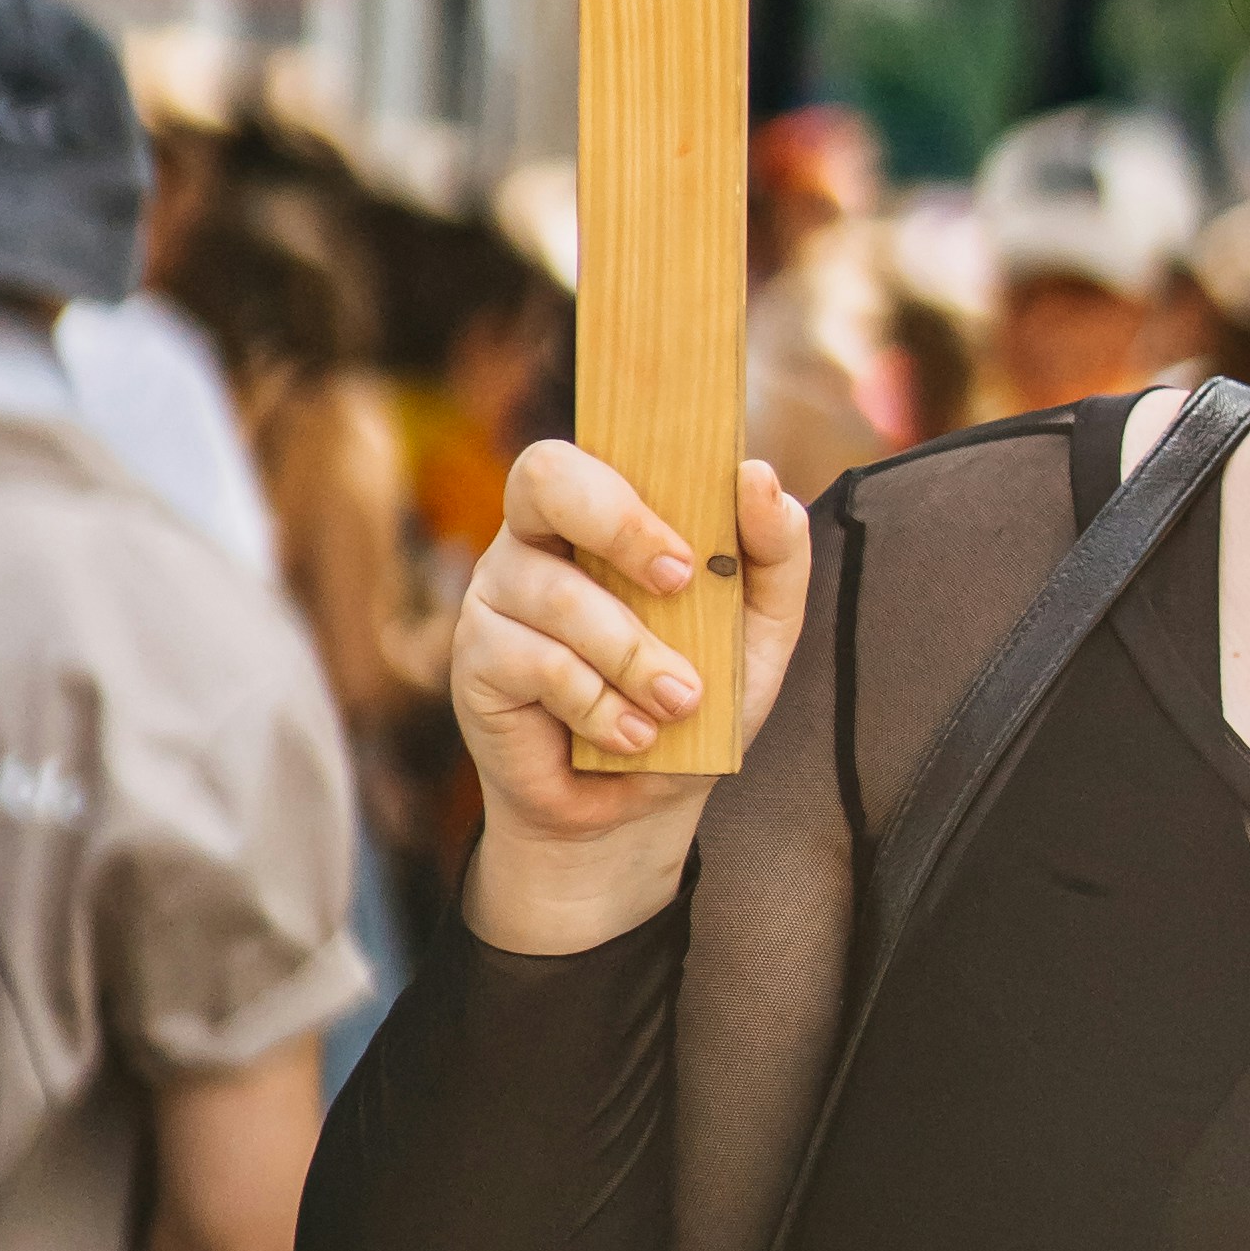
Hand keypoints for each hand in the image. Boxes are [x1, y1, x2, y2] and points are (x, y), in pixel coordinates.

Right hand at [456, 445, 810, 881]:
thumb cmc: (698, 698)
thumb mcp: (759, 628)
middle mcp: (536, 537)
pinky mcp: (476, 661)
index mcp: (600, 510)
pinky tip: (633, 734)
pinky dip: (600, 704)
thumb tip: (757, 473)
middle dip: (620, 526)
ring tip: (680, 702)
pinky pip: (539, 663)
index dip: (634, 474)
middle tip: (680, 585)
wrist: (641, 807)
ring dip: (634, 654)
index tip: (691, 552)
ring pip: (559, 592)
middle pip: (544, 476)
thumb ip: (773, 549)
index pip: (594, 442)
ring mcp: (496, 595)